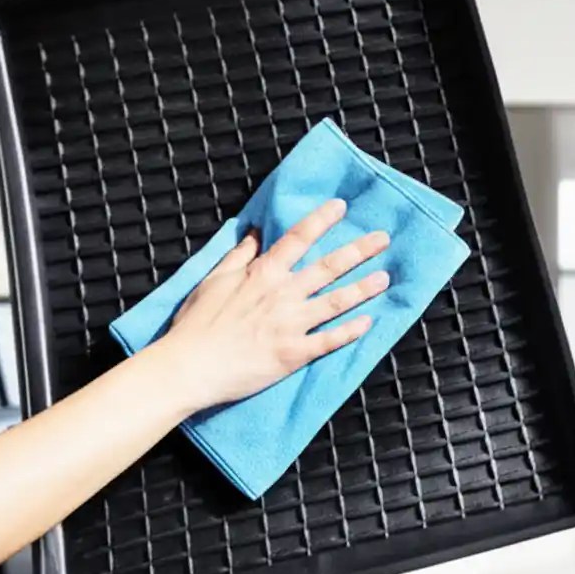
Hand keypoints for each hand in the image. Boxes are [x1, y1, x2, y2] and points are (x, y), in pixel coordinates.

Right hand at [151, 199, 389, 412]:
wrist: (189, 367)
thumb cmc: (196, 323)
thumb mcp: (214, 279)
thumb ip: (240, 255)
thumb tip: (257, 232)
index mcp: (263, 274)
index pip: (298, 238)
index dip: (321, 220)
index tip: (341, 207)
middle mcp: (283, 295)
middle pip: (329, 267)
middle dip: (359, 250)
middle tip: (383, 239)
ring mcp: (291, 324)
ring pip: (336, 301)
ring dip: (363, 288)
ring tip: (385, 278)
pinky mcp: (294, 354)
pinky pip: (329, 340)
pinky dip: (350, 331)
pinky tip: (368, 323)